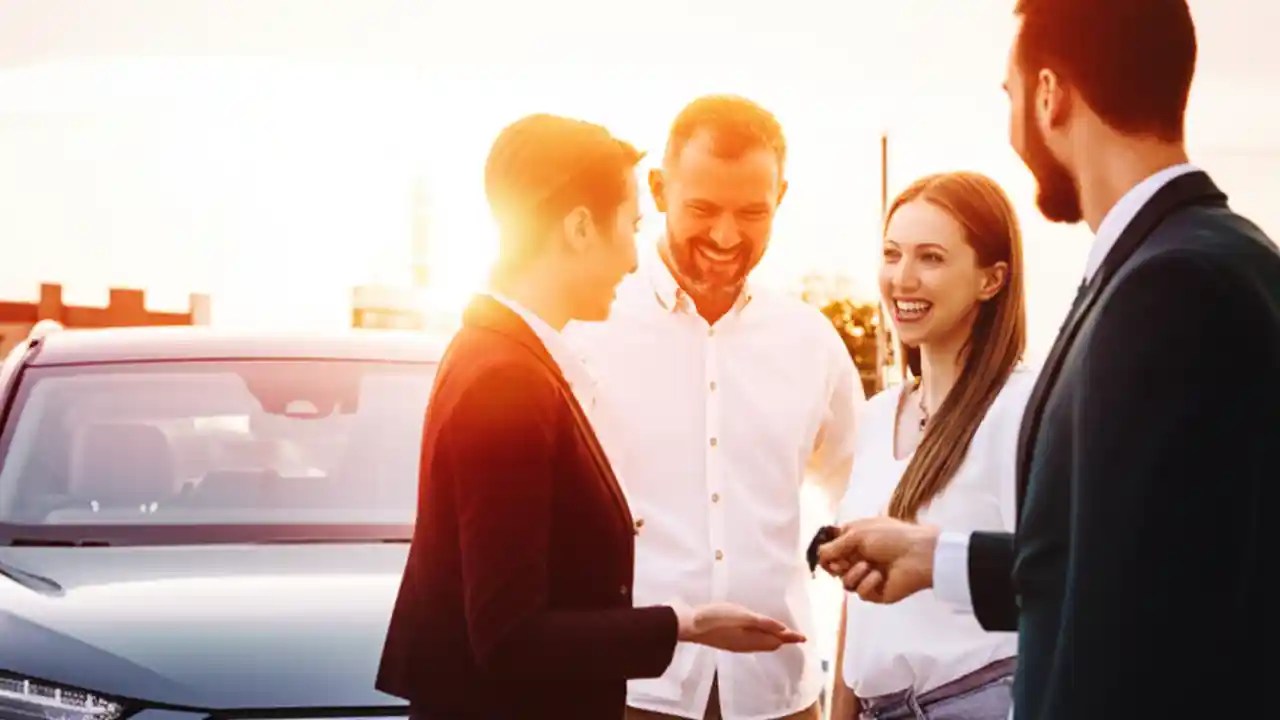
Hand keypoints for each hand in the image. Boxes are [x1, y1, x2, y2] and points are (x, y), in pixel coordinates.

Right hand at [673, 602, 805, 652]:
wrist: (691, 625)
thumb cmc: (717, 618)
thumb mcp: (743, 616)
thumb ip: (764, 623)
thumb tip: (783, 630)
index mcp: (752, 639)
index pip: (777, 639)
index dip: (791, 637)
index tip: (804, 637)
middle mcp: (746, 645)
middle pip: (770, 643)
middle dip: (783, 639)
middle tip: (794, 634)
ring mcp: (736, 644)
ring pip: (760, 643)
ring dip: (771, 638)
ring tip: (779, 633)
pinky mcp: (728, 640)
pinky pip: (750, 641)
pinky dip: (760, 637)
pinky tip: (756, 631)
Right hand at [816, 517, 938, 603]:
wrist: (919, 555)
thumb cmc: (891, 537)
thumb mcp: (857, 534)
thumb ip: (833, 546)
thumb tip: (818, 557)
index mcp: (855, 540)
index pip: (831, 549)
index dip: (827, 553)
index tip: (827, 554)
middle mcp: (859, 558)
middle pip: (834, 568)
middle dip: (837, 565)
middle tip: (844, 562)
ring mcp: (868, 576)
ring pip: (845, 583)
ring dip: (854, 574)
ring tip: (869, 566)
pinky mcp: (876, 592)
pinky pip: (860, 593)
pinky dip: (867, 584)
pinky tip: (879, 576)